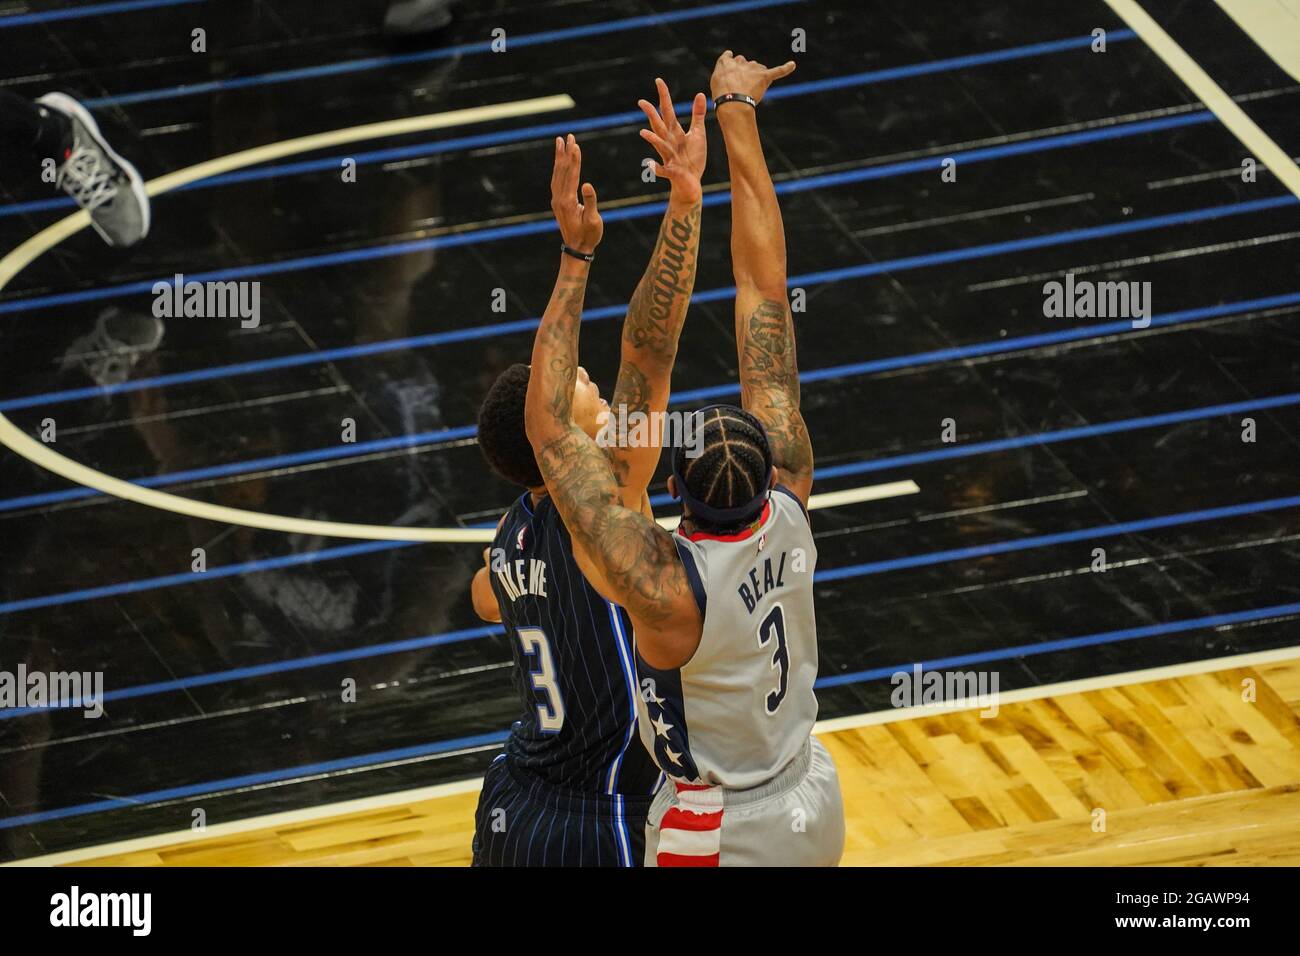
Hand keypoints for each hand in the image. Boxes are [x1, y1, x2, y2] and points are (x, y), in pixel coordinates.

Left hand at [550, 134, 602, 253]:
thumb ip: (590, 202)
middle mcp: (559, 198)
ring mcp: (556, 200)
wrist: (577, 249)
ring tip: (560, 141)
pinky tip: (559, 161)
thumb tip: (587, 185)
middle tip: (568, 136)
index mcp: (568, 201)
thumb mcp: (593, 220)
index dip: (574, 159)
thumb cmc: (589, 236)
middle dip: (566, 152)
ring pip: (557, 173)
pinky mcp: (557, 202)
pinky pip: (556, 180)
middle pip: (562, 170)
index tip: (575, 144)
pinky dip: (558, 167)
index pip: (572, 175)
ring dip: (559, 157)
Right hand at [638, 78, 706, 203]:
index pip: (668, 111)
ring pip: (660, 147)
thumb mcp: (697, 134)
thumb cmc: (693, 159)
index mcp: (675, 133)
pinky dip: (656, 169)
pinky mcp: (672, 173)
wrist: (691, 184)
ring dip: (652, 140)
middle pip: (659, 126)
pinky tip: (649, 165)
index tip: (658, 81)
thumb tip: (700, 94)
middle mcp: (669, 143)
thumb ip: (697, 115)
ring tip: (643, 133)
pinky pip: (663, 170)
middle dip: (651, 115)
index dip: (664, 96)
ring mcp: (669, 158)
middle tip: (641, 102)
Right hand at [709, 50, 795, 104]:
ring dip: (757, 76)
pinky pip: (777, 71)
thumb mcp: (714, 82)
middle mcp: (740, 61)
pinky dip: (786, 68)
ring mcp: (753, 68)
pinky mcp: (764, 76)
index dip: (731, 66)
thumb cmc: (721, 96)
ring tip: (751, 91)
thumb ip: (722, 73)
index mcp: (726, 62)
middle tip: (740, 88)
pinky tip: (792, 65)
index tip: (732, 72)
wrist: (732, 102)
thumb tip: (730, 70)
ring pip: (758, 68)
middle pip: (745, 63)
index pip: (730, 58)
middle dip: (744, 72)